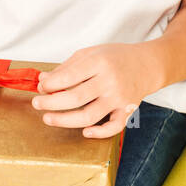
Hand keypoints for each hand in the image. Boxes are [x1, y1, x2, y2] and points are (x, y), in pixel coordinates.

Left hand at [32, 43, 160, 138]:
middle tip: (37, 103)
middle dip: (51, 103)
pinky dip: (99, 133)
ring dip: (64, 120)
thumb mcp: (91, 53)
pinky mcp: (127, 111)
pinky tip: (84, 131)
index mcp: (99, 62)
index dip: (50, 84)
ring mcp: (118, 98)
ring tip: (48, 118)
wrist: (148, 64)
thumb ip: (67, 67)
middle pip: (75, 98)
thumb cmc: (116, 57)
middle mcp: (109, 81)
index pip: (69, 76)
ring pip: (88, 116)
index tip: (41, 87)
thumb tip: (44, 82)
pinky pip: (113, 127)